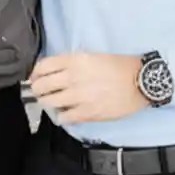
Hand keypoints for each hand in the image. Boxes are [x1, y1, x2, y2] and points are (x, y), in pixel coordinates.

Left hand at [28, 52, 149, 124]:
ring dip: (47, 103)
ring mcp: (79, 96)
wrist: (140, 82)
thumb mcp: (91, 56)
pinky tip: (65, 113)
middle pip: (41, 86)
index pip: (42, 66)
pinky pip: (64, 117)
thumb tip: (52, 72)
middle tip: (40, 92)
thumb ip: (70, 63)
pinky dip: (61, 116)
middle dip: (37, 90)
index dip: (35, 74)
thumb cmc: (118, 67)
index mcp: (74, 61)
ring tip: (52, 103)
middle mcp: (73, 77)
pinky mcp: (88, 112)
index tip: (34, 78)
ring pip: (49, 102)